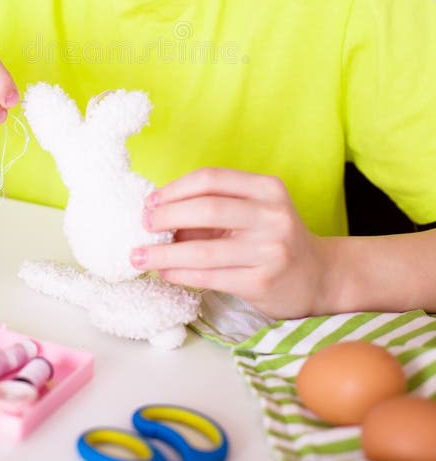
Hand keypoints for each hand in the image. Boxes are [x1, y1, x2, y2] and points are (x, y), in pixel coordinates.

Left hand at [130, 168, 330, 318]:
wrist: (319, 277)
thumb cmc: (273, 240)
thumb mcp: (253, 212)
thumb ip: (214, 208)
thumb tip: (157, 213)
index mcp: (268, 188)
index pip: (211, 179)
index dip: (175, 189)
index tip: (150, 201)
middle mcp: (272, 215)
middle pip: (206, 208)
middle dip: (166, 217)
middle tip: (143, 225)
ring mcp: (271, 250)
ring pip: (204, 249)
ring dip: (164, 253)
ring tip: (140, 255)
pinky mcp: (264, 282)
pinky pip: (210, 276)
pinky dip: (181, 274)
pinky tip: (165, 272)